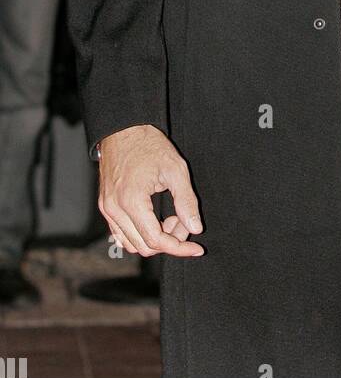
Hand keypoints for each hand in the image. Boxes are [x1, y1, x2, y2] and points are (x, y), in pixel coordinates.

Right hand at [98, 125, 204, 257]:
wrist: (123, 129)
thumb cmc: (149, 145)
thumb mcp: (175, 169)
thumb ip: (186, 201)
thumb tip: (194, 228)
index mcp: (131, 201)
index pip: (156, 241)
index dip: (179, 247)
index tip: (196, 247)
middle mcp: (114, 209)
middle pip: (144, 247)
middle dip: (169, 241)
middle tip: (183, 221)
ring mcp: (107, 209)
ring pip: (131, 244)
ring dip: (154, 239)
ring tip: (171, 217)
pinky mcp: (105, 206)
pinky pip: (121, 234)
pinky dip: (140, 234)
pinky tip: (155, 219)